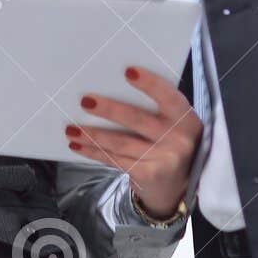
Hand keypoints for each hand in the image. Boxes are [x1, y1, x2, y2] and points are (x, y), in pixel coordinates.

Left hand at [66, 66, 200, 218]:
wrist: (178, 186)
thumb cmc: (169, 142)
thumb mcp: (174, 124)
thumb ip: (155, 108)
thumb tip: (111, 86)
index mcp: (186, 119)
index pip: (170, 98)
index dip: (150, 84)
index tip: (128, 72)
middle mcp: (178, 140)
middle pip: (138, 120)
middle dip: (109, 110)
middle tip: (85, 101)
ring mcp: (163, 160)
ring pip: (120, 143)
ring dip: (93, 135)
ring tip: (71, 128)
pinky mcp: (148, 175)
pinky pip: (115, 160)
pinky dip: (94, 152)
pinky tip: (78, 145)